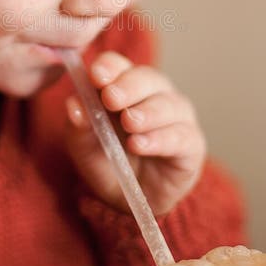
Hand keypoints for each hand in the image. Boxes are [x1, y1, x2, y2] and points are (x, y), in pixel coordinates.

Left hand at [65, 51, 205, 215]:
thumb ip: (79, 126)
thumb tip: (74, 106)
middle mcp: (155, 94)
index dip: (109, 66)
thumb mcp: (85, 147)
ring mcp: (177, 117)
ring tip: (129, 122)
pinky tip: (140, 144)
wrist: (131, 200)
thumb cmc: (109, 162)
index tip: (96, 75)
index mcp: (125, 86)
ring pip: (167, 104)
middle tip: (111, 98)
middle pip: (147, 78)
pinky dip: (160, 139)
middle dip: (128, 86)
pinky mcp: (191, 144)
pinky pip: (180, 136)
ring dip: (147, 112)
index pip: (119, 65)